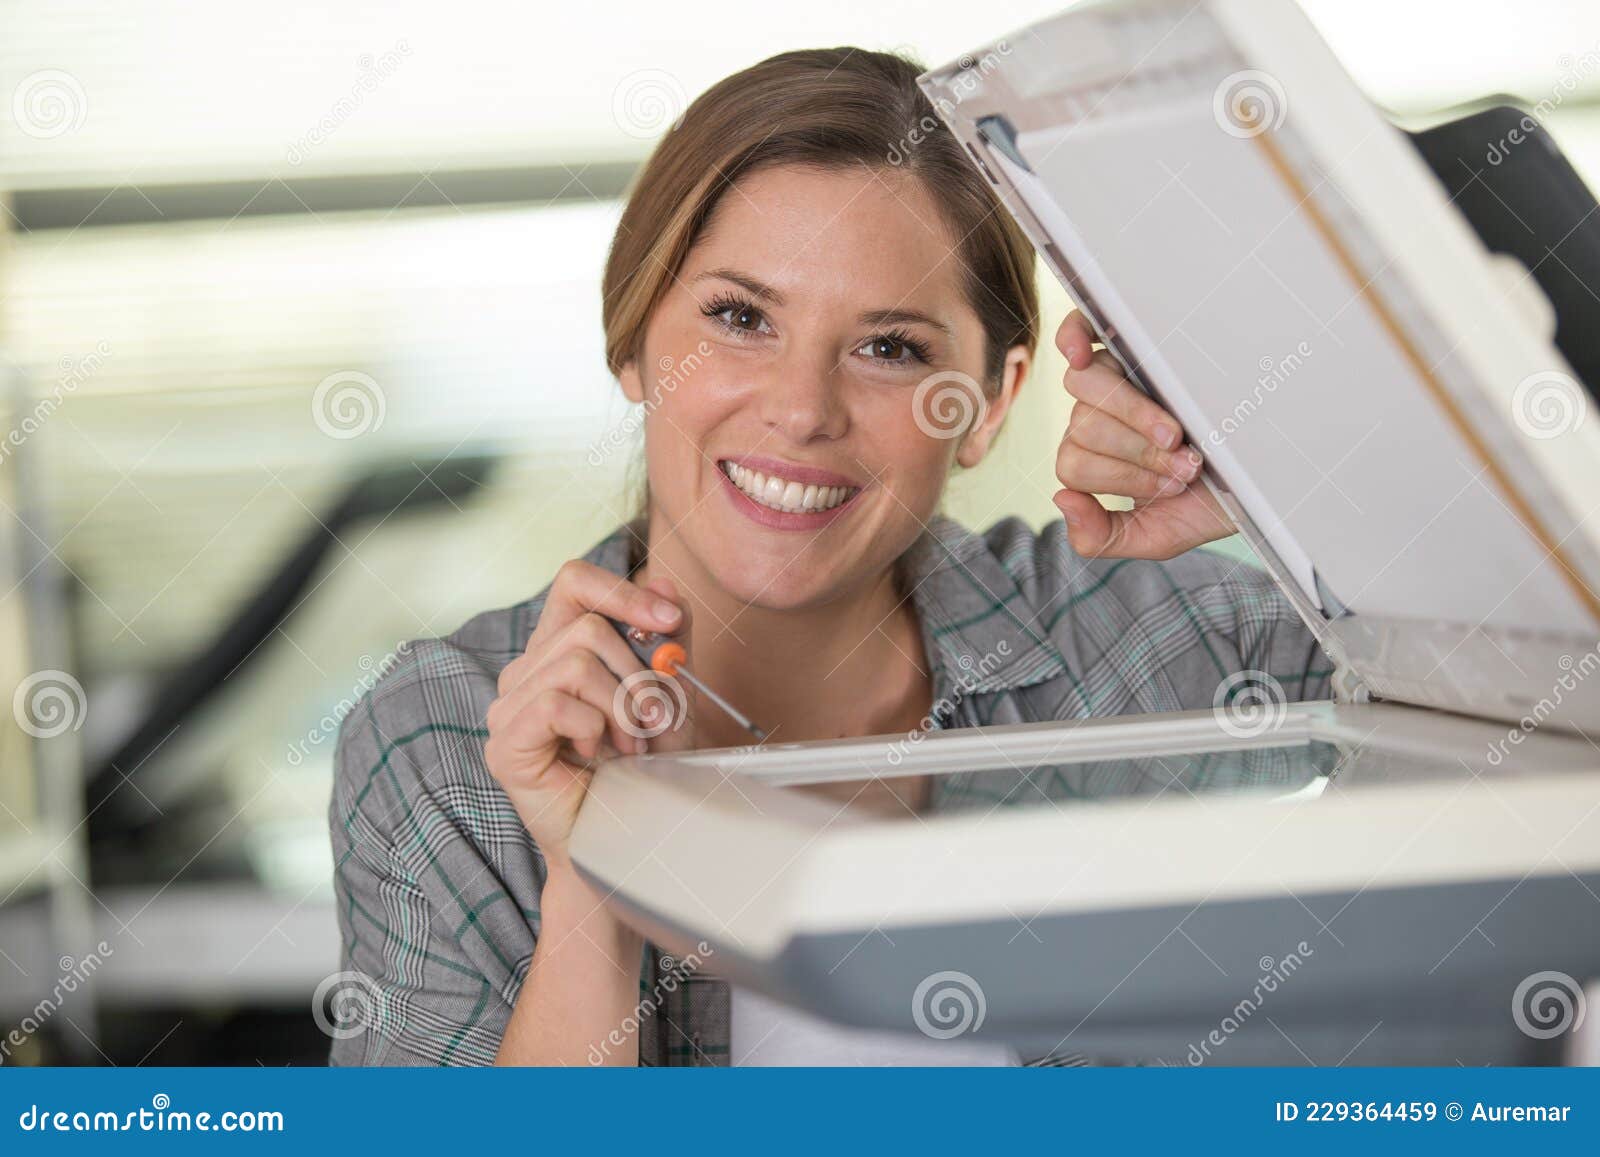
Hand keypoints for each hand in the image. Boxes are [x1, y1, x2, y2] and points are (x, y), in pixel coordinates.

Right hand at [483, 561, 694, 865]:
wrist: (627, 837)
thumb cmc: (644, 768)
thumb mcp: (670, 694)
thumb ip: (668, 641)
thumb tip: (667, 585)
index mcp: (561, 648)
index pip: (575, 583)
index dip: (622, 592)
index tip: (668, 622)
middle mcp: (527, 670)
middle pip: (588, 627)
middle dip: (638, 674)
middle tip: (654, 719)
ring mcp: (509, 706)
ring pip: (576, 664)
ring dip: (622, 708)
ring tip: (631, 745)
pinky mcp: (506, 743)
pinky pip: (556, 705)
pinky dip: (594, 729)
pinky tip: (597, 756)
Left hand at [1052, 310, 1232, 559]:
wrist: (1265, 469)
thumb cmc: (1211, 495)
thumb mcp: (1157, 534)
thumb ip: (1101, 537)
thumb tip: (1061, 501)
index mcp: (1097, 459)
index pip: (1074, 464)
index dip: (1124, 476)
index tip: (1176, 485)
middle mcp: (1098, 417)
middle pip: (1082, 428)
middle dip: (1138, 454)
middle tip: (1188, 463)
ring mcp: (1112, 376)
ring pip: (1087, 391)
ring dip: (1136, 416)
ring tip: (1180, 432)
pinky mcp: (1129, 343)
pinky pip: (1079, 328)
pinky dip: (1071, 336)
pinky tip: (1077, 355)